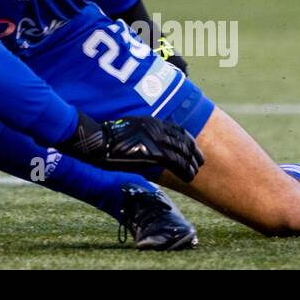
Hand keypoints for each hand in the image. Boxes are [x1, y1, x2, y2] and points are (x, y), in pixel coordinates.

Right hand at [61, 112, 203, 181]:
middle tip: (200, 162)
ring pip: (182, 152)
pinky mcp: (154, 152)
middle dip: (194, 152)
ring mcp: (156, 139)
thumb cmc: (109, 140)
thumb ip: (144, 137)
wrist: (99, 143)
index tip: (194, 150)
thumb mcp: (130, 132)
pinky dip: (185, 170)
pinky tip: (189, 177)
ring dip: (191, 164)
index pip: (178, 130)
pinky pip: (177, 162)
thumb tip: (152, 148)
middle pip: (183, 140)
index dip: (188, 141)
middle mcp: (156, 128)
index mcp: (151, 122)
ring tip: (194, 173)